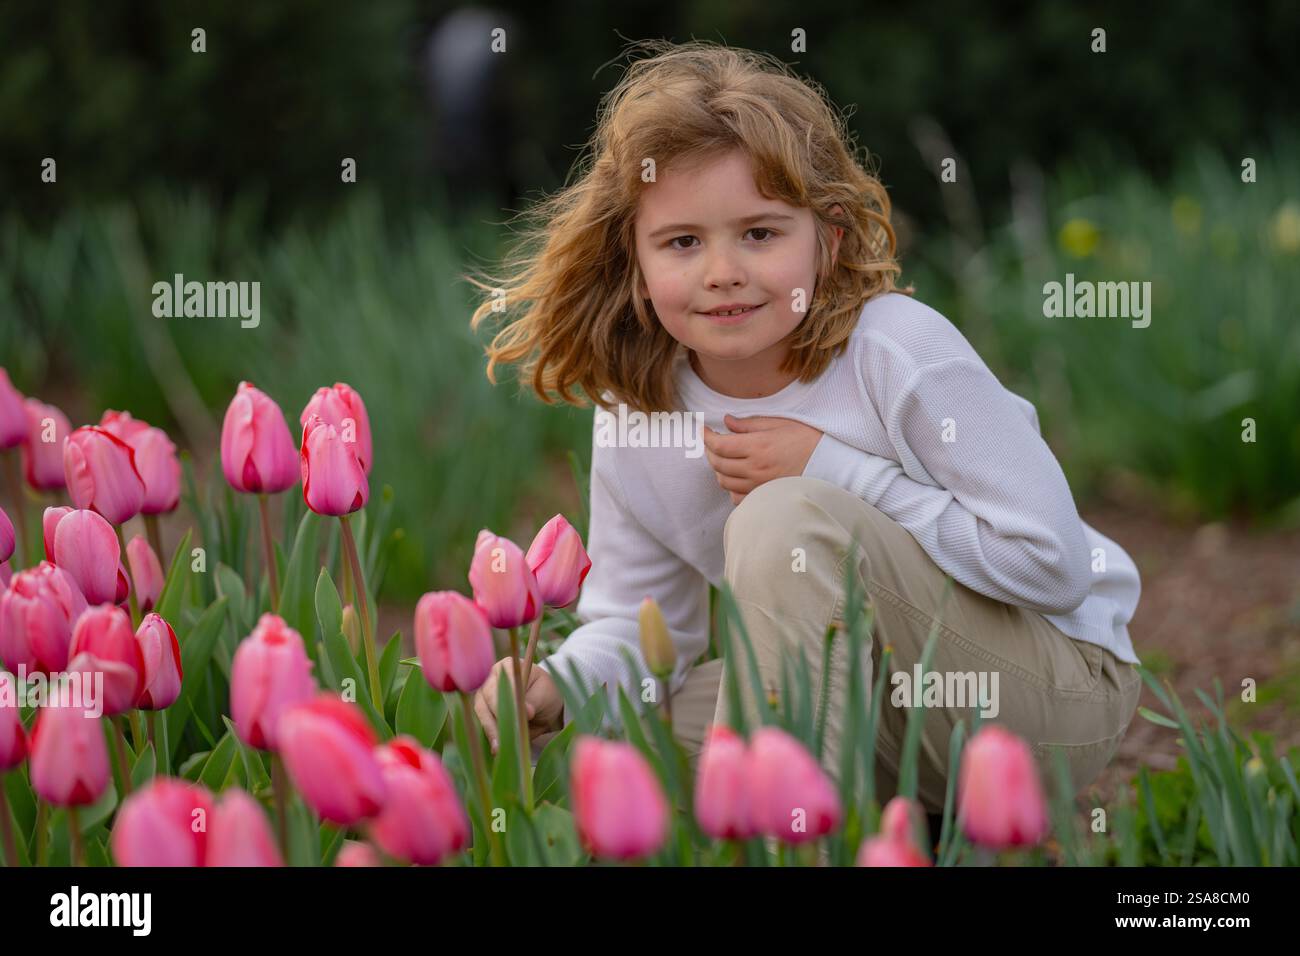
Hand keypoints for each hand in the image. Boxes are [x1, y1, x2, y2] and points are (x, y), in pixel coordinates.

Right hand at [473, 657, 564, 753]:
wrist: (544, 706)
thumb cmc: (546, 693)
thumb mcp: (545, 695)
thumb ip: (534, 700)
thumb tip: (526, 712)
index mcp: (507, 666)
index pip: (502, 682)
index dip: (507, 699)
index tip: (515, 715)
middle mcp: (490, 679)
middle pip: (486, 699)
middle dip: (495, 719)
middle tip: (504, 737)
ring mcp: (484, 696)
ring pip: (481, 713)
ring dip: (490, 730)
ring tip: (498, 748)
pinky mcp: (484, 713)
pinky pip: (483, 724)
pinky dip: (490, 736)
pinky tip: (497, 749)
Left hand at [702, 414, 823, 504]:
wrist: (831, 463)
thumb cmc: (808, 439)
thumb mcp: (779, 423)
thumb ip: (749, 424)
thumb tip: (726, 421)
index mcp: (758, 447)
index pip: (720, 445)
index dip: (706, 437)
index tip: (703, 429)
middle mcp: (756, 469)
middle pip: (717, 464)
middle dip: (709, 451)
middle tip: (713, 440)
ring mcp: (759, 486)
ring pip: (724, 482)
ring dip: (719, 468)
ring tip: (725, 457)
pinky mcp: (764, 497)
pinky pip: (737, 498)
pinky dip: (731, 487)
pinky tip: (737, 476)